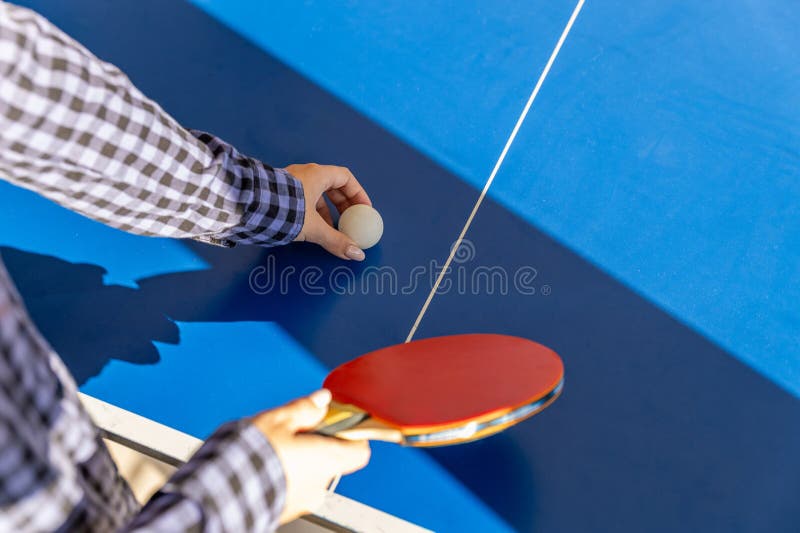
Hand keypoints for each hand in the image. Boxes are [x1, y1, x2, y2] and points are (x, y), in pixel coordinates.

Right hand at [252, 389, 370, 523]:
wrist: (221, 492)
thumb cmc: (253, 455)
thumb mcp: (279, 420)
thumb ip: (305, 409)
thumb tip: (323, 399)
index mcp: (327, 460)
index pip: (360, 451)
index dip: (352, 434)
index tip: (338, 423)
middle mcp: (321, 485)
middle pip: (332, 460)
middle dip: (317, 444)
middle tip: (295, 430)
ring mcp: (304, 502)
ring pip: (311, 475)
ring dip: (300, 461)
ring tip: (274, 448)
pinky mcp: (286, 511)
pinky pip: (294, 489)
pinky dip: (285, 477)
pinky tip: (266, 466)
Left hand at [285, 164, 371, 260]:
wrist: (249, 207)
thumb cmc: (284, 211)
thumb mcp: (314, 228)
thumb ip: (336, 240)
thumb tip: (356, 254)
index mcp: (317, 175)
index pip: (345, 178)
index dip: (357, 193)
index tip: (364, 209)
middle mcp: (304, 175)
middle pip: (332, 186)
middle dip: (344, 205)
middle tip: (351, 221)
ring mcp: (290, 183)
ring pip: (316, 195)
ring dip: (328, 212)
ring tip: (333, 230)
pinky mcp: (280, 193)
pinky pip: (304, 201)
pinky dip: (313, 214)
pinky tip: (313, 229)